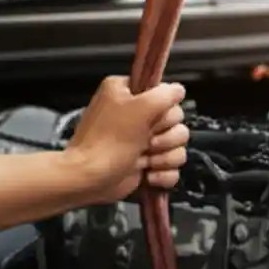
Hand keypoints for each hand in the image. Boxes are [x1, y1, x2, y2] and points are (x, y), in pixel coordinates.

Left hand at [63, 76, 188, 203]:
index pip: (166, 94)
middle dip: (166, 138)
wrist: (89, 178)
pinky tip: (149, 176)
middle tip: (148, 142)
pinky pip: (172, 168)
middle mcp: (137, 114)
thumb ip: (165, 94)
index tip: (151, 120)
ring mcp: (143, 141)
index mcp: (130, 94)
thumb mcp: (139, 108)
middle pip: (176, 122)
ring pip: (177, 146)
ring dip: (165, 157)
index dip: (164, 111)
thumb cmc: (109, 140)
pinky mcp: (146, 165)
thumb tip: (179, 90)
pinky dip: (163, 174)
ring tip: (145, 162)